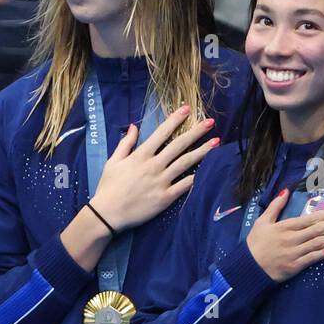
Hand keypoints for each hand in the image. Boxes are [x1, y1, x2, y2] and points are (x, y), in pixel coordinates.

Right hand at [88, 106, 217, 230]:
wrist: (107, 214)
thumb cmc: (108, 187)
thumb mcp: (112, 162)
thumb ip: (125, 144)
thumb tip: (134, 126)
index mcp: (141, 155)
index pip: (162, 133)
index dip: (175, 119)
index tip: (187, 109)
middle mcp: (154, 166)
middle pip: (179, 145)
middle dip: (196, 132)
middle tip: (210, 122)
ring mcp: (161, 182)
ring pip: (186, 163)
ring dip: (202, 151)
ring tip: (216, 142)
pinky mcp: (165, 197)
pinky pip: (185, 185)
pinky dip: (197, 176)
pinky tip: (209, 169)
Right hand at [245, 190, 323, 281]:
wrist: (247, 267)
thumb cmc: (255, 244)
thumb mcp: (262, 222)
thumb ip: (275, 206)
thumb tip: (286, 191)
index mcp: (285, 227)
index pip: (311, 218)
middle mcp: (292, 239)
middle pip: (319, 229)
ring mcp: (294, 253)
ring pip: (319, 243)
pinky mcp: (295, 266)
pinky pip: (313, 258)